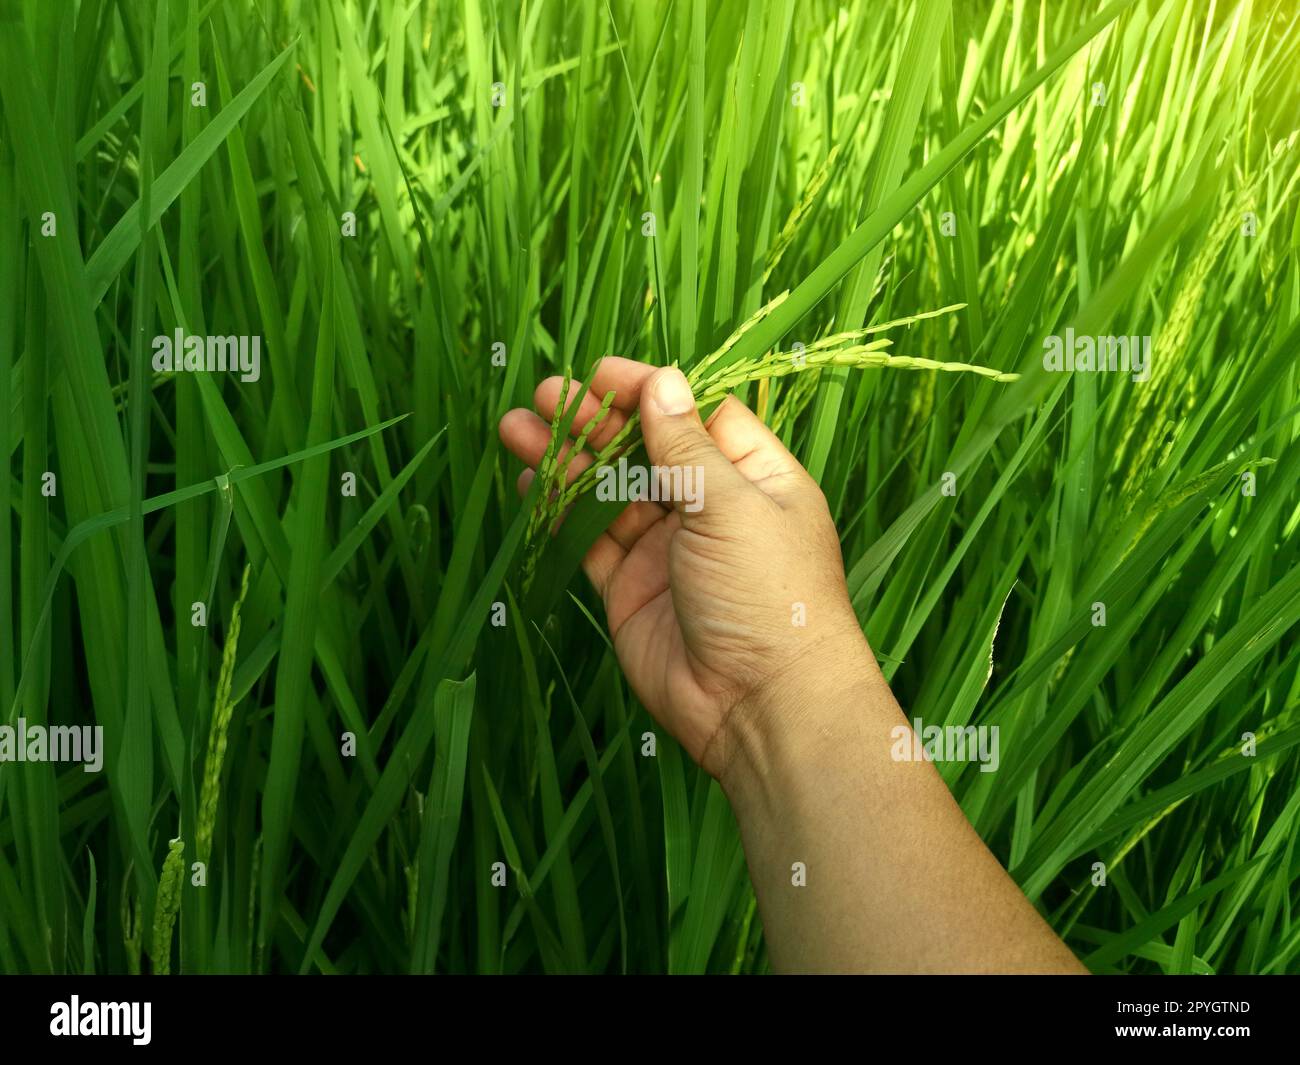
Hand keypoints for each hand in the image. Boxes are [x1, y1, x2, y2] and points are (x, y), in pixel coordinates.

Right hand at [499, 357, 871, 782]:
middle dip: (595, 422)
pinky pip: (590, 541)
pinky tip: (530, 484)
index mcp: (753, 477)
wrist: (760, 706)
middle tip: (545, 396)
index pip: (696, 415)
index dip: (649, 391)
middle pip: (645, 449)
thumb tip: (663, 380)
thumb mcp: (731, 505)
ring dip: (566, 461)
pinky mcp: (631, 589)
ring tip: (516, 428)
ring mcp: (667, 550)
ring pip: (609, 493)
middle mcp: (710, 508)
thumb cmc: (767, 593)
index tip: (601, 374)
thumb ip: (686, 445)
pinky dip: (560, 513)